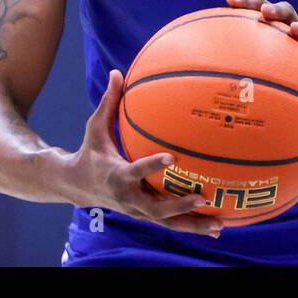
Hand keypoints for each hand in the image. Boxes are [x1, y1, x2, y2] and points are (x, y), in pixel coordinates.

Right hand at [64, 69, 221, 236]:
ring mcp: (138, 211)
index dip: (152, 165)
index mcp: (117, 176)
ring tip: (220, 225)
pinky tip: (217, 225)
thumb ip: (109, 102)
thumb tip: (117, 72)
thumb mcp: (95, 128)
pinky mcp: (146, 216)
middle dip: (178, 206)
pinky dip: (192, 225)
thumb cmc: (91, 152)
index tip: (171, 157)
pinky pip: (171, 223)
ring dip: (193, 225)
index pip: (136, 171)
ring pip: (168, 223)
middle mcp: (129, 198)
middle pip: (156, 209)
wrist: (78, 187)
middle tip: (202, 197)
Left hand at [226, 0, 297, 70]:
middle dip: (274, 9)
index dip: (245, 2)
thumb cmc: (266, 66)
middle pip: (284, 9)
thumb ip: (229, 59)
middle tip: (265, 12)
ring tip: (294, 31)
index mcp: (271, 21)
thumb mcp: (248, 61)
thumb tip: (194, 71)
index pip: (257, 5)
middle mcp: (290, 24)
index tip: (230, 0)